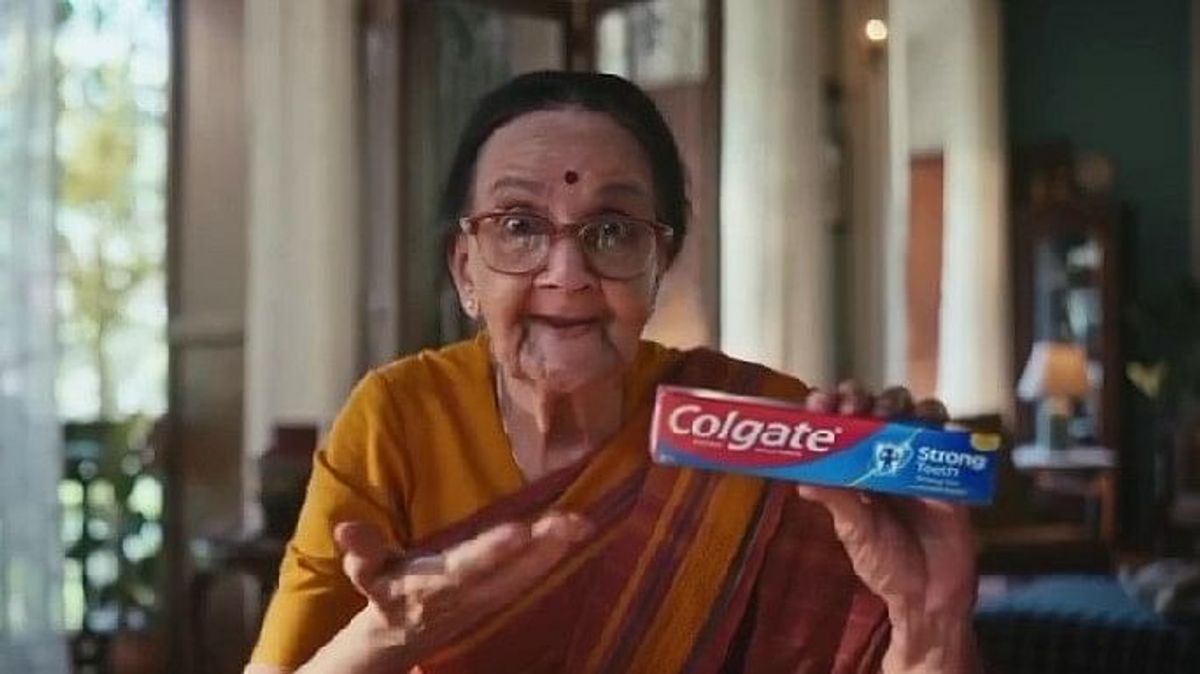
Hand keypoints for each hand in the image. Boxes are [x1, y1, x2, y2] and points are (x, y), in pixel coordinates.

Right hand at [300, 512, 591, 672]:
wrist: (400, 638)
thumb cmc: (386, 593)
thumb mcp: (367, 574)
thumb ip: (364, 551)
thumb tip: (345, 526)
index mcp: (434, 585)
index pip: (467, 566)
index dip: (492, 551)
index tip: (518, 531)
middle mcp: (466, 595)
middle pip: (508, 571)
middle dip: (540, 548)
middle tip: (571, 521)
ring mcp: (487, 600)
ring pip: (526, 575)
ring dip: (555, 550)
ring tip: (582, 524)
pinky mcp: (500, 598)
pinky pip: (531, 577)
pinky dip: (554, 557)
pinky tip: (576, 535)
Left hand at [796, 382, 979, 673]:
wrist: (930, 594)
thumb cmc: (887, 564)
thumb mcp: (856, 532)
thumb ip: (837, 503)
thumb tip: (802, 481)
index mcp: (854, 467)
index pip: (839, 423)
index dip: (828, 405)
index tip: (820, 403)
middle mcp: (884, 456)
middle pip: (873, 406)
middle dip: (861, 397)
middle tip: (853, 408)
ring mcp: (918, 459)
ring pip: (911, 410)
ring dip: (899, 403)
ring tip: (888, 415)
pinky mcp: (949, 470)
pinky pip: (949, 435)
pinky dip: (943, 425)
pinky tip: (936, 428)